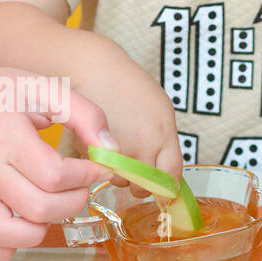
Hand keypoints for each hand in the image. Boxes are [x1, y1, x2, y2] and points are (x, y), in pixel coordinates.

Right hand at [0, 66, 114, 260]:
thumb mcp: (44, 88)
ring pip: (5, 236)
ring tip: (48, 206)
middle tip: (77, 186)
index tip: (93, 167)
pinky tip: (21, 225)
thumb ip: (84, 114)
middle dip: (72, 202)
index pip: (53, 175)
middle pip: (38, 209)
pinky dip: (4, 247)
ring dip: (39, 230)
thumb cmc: (0, 96)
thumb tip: (109, 150)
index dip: (85, 176)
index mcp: (4, 135)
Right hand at [70, 49, 184, 195]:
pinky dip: (99, 165)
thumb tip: (166, 174)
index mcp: (162, 135)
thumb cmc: (129, 87)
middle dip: (139, 182)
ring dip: (117, 174)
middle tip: (134, 167)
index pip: (170, 177)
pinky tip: (100, 145)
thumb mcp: (161, 110)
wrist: (96, 71)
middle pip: (143, 186)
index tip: (162, 189)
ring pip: (119, 181)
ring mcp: (115, 150)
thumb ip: (165, 142)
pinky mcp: (91, 151)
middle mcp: (141, 146)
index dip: (166, 186)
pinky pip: (99, 170)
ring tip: (114, 151)